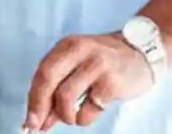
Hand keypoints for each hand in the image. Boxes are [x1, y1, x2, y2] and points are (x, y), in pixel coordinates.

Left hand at [24, 33, 152, 129]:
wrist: (142, 52)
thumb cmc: (105, 62)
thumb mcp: (79, 67)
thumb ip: (58, 90)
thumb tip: (40, 119)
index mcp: (67, 46)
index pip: (41, 72)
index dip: (32, 99)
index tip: (29, 121)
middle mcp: (80, 50)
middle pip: (48, 80)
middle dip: (39, 108)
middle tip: (38, 126)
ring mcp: (96, 65)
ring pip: (65, 97)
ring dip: (65, 116)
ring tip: (73, 117)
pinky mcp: (111, 82)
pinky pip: (88, 109)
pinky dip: (84, 118)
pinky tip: (91, 111)